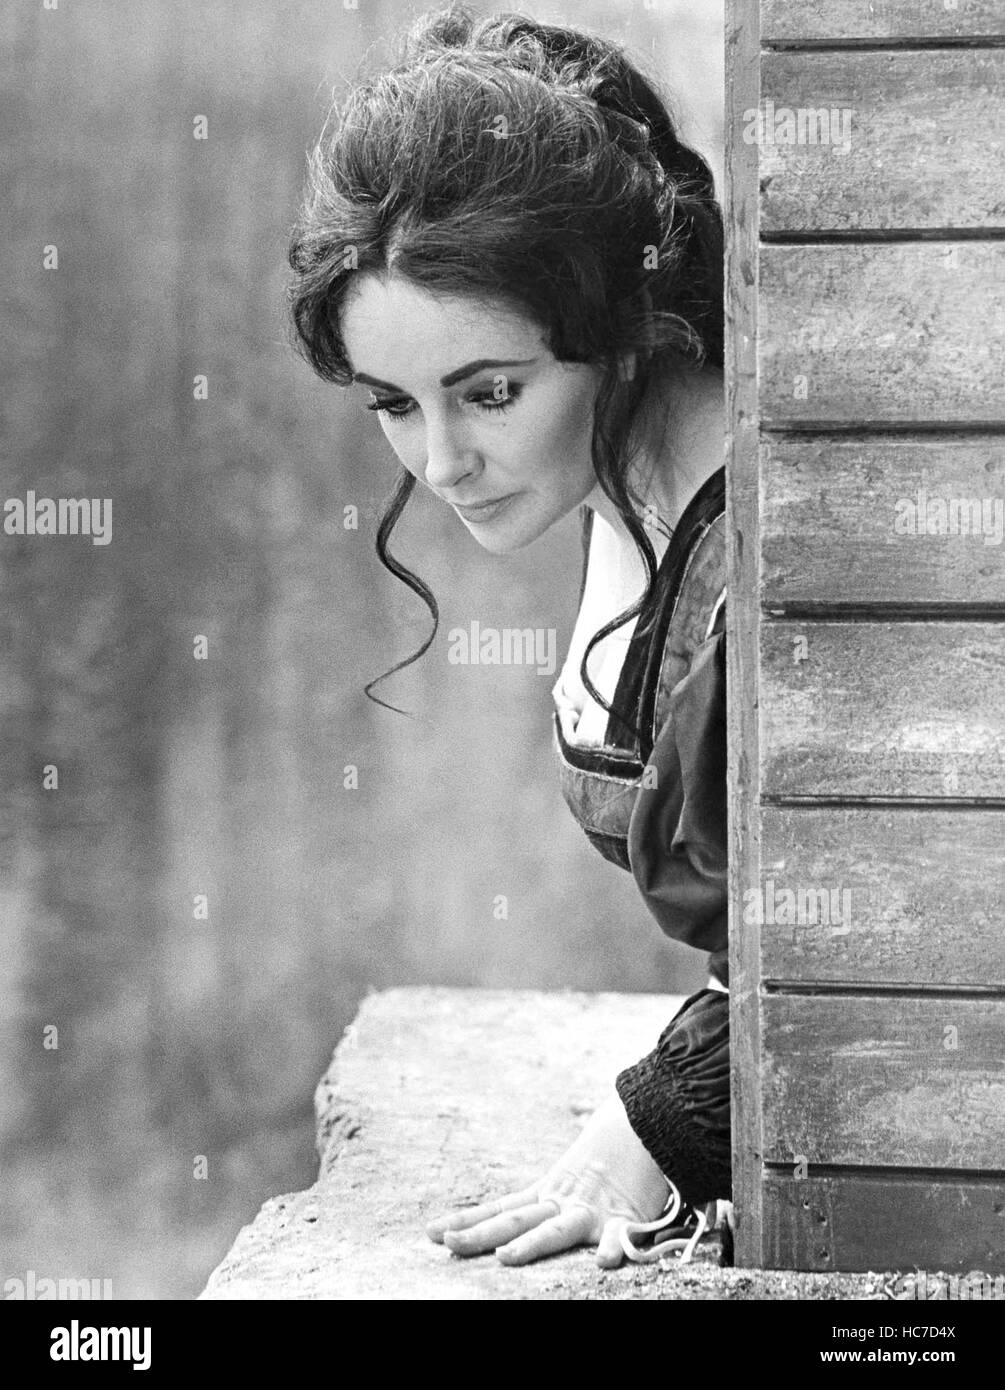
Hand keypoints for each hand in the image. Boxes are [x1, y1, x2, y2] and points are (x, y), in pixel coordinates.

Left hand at [425, 1092, 671, 1267]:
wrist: (644, 1123)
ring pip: (556, 1230)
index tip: (430, 1232)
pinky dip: (614, 1247)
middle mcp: (561, 1202)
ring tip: (506, 1257)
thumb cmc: (605, 1156)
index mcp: (546, 1193)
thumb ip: (541, 1203)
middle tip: (448, 1245)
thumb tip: (506, 1224)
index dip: (465, 1220)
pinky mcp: (624, 1218)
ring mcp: (589, 1210)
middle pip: (514, 1221)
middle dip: (480, 1235)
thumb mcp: (564, 1181)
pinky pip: (620, 1236)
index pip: (499, 1209)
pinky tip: (604, 1262)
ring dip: (530, 1244)